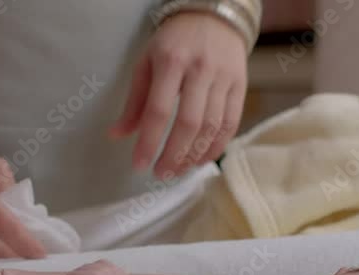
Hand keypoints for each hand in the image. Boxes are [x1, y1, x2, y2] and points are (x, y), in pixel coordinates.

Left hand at [111, 12, 248, 177]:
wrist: (214, 16)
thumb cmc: (174, 43)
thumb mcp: (147, 63)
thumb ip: (134, 102)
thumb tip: (117, 135)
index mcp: (171, 62)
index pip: (158, 111)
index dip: (149, 142)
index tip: (139, 164)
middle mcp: (200, 70)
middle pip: (189, 123)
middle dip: (173, 155)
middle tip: (160, 174)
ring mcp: (223, 78)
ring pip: (211, 127)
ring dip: (194, 155)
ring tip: (177, 170)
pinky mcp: (240, 86)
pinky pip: (230, 124)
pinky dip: (216, 147)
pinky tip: (201, 159)